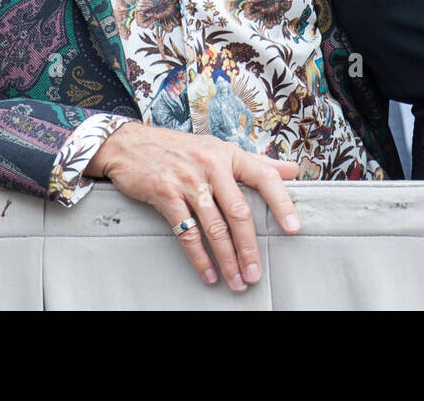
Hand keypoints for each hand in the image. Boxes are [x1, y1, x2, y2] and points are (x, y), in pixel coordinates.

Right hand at [88, 122, 300, 291]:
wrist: (131, 144)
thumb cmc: (180, 148)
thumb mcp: (219, 148)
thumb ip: (256, 162)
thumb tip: (293, 171)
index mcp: (228, 154)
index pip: (263, 177)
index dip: (281, 203)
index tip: (292, 228)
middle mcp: (211, 165)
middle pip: (238, 212)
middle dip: (248, 247)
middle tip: (255, 272)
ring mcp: (188, 180)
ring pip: (214, 227)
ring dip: (227, 259)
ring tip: (236, 280)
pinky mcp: (165, 194)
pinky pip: (187, 233)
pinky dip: (199, 257)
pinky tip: (209, 273)